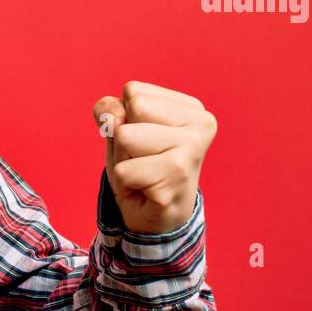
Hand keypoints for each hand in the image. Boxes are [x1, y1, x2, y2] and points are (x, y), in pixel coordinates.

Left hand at [92, 81, 216, 234]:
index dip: (125, 119)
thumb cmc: (141, 170)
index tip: (143, 143)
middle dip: (123, 140)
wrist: (157, 219)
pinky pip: (124, 171)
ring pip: (125, 137)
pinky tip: (146, 190)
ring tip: (143, 174)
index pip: (133, 91)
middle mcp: (201, 124)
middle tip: (141, 162)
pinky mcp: (176, 178)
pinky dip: (125, 183)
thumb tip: (110, 113)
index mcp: (191, 108)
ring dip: (124, 161)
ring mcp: (192, 151)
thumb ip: (110, 113)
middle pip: (130, 110)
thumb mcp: (119, 133)